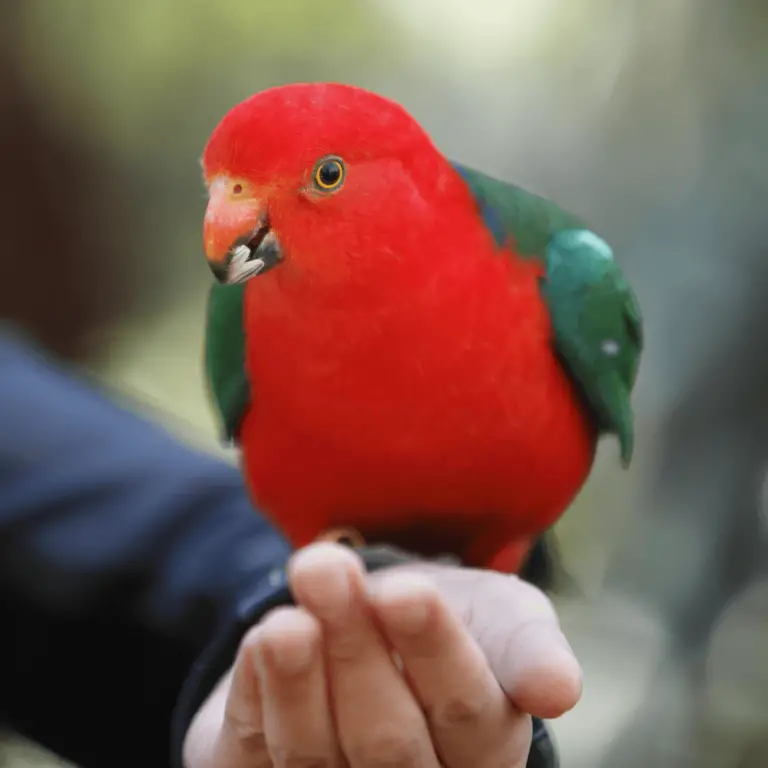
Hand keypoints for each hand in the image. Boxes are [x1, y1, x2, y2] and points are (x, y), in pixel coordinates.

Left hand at [184, 542, 580, 767]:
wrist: (383, 621)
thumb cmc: (456, 622)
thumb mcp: (505, 618)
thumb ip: (530, 649)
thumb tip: (557, 688)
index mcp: (483, 749)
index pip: (465, 711)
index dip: (432, 650)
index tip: (404, 590)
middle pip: (386, 738)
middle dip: (354, 649)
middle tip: (323, 571)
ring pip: (313, 755)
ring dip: (295, 680)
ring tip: (284, 618)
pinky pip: (253, 756)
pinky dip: (255, 696)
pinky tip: (260, 642)